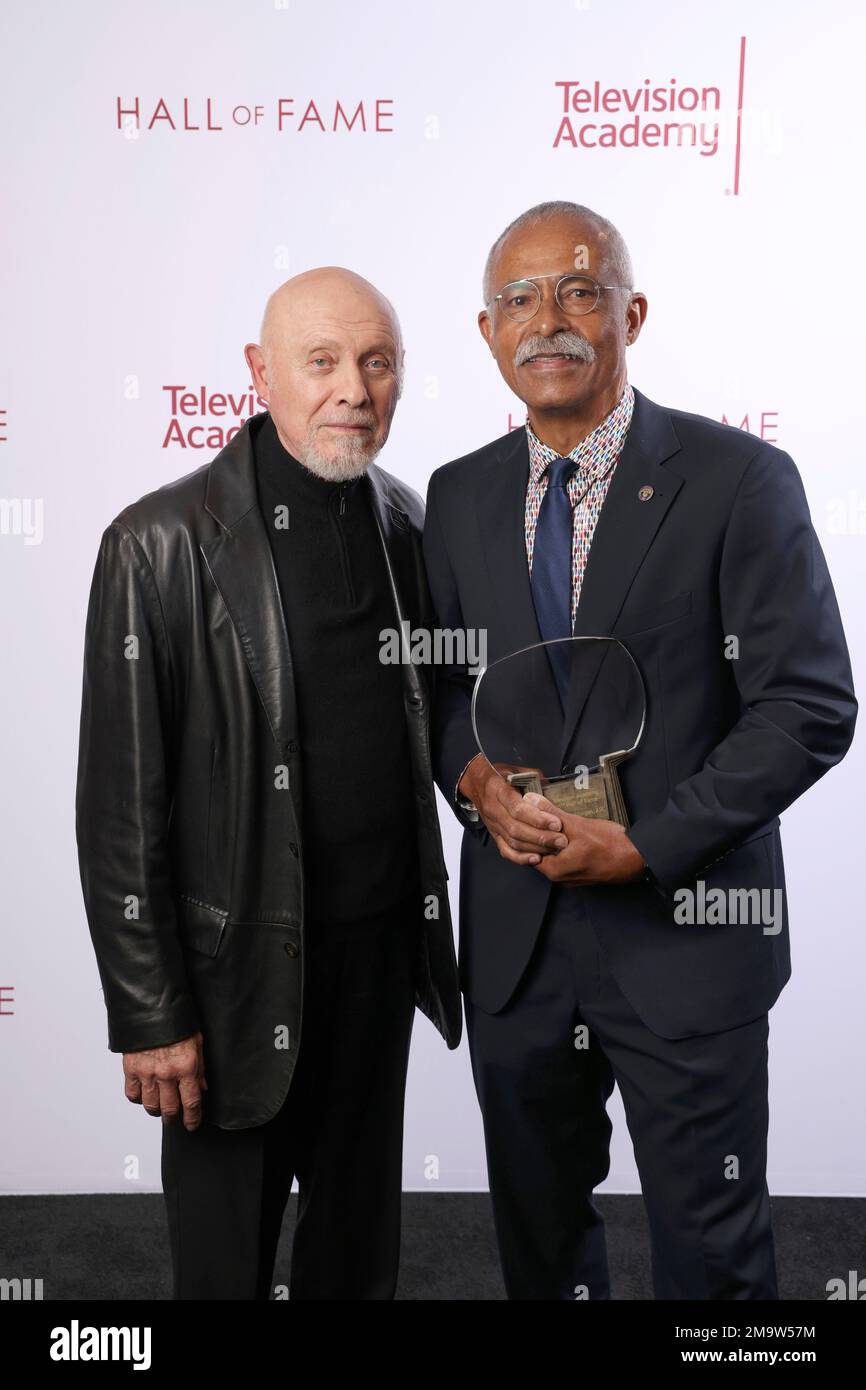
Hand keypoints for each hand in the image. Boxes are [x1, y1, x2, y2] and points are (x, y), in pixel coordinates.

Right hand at [123, 1031, 207, 1131]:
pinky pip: (133, 1095)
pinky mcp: (130, 1069)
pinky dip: (139, 1099)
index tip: (192, 1125)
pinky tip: (145, 1095)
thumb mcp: (197, 1042)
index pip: (191, 1103)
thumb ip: (200, 1069)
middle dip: (174, 1119)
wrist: (152, 1006)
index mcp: (186, 1067)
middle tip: (175, 1119)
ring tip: (160, 1108)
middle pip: (170, 1109)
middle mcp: (167, 1074)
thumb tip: (201, 1089)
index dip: (193, 1118)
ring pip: (151, 1106)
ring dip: (157, 1111)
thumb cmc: (177, 1021)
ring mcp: (147, 1073)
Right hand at [459, 754, 567, 863]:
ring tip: (555, 848)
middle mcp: (493, 809)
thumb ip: (534, 778)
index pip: (518, 809)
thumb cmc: (500, 776)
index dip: (538, 818)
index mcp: (498, 790)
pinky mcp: (494, 835)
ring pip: (513, 841)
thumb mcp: (516, 770)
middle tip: (561, 840)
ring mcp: (492, 824)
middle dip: (541, 837)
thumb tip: (552, 787)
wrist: (477, 783)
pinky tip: (536, 859)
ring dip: (535, 847)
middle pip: (516, 829)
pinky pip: (505, 850)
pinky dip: (520, 857)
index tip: (557, 823)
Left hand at [521, 793, 646, 884]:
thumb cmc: (611, 845)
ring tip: (554, 820)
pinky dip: (562, 846)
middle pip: (539, 852)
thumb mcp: (577, 825)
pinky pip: (564, 859)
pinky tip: (567, 832)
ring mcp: (570, 878)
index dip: (527, 829)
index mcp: (554, 870)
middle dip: (538, 833)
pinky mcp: (580, 874)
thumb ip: (551, 814)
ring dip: (551, 839)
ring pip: (552, 855)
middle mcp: (559, 878)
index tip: (528, 813)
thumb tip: (530, 800)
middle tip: (541, 813)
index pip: (527, 849)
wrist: (638, 859)